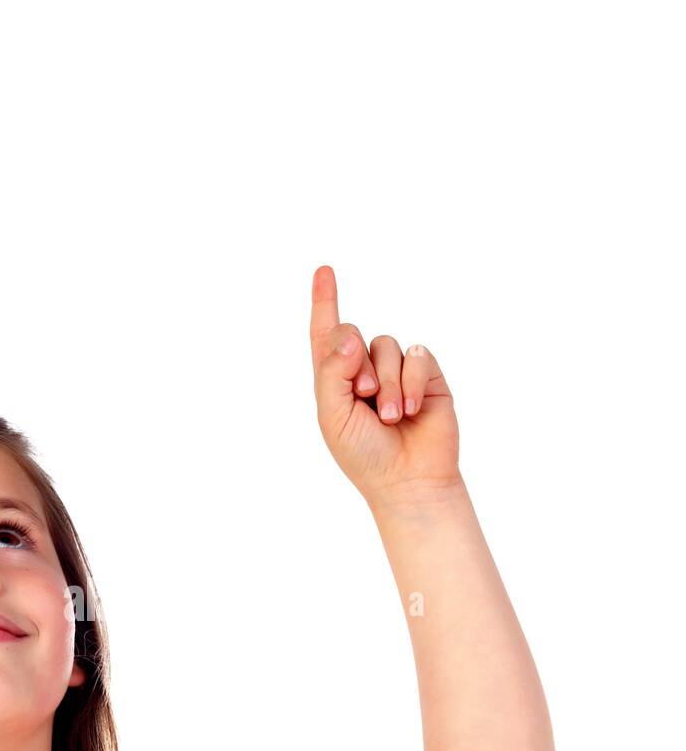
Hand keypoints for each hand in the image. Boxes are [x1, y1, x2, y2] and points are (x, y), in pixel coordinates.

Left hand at [309, 264, 462, 507]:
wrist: (408, 480)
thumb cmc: (364, 455)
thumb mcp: (333, 415)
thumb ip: (332, 372)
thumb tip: (351, 337)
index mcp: (334, 381)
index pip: (325, 335)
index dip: (324, 302)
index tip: (324, 271)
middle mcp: (364, 370)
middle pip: (351, 333)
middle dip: (355, 364)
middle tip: (363, 397)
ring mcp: (397, 372)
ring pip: (385, 346)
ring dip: (387, 383)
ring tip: (390, 417)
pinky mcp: (427, 376)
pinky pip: (417, 355)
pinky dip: (411, 382)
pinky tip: (412, 410)